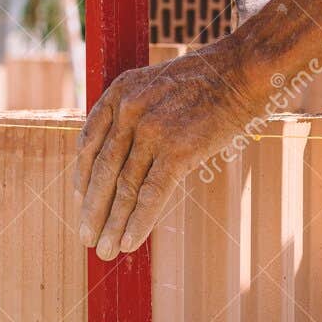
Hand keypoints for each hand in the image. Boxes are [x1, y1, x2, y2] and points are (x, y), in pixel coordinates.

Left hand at [75, 42, 262, 259]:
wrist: (242, 71)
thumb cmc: (206, 80)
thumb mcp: (155, 84)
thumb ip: (133, 113)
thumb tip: (122, 156)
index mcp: (118, 93)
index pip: (89, 143)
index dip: (82, 177)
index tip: (80, 201)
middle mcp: (128, 111)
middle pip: (103, 171)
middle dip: (93, 209)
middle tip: (86, 236)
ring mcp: (152, 131)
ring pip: (124, 188)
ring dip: (112, 224)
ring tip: (104, 250)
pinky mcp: (177, 150)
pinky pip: (151, 194)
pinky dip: (138, 223)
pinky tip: (128, 243)